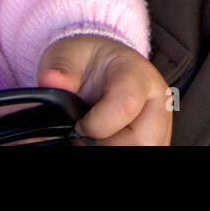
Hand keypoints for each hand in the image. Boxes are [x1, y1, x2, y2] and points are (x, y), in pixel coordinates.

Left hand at [37, 34, 171, 144]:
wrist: (100, 68)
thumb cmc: (86, 62)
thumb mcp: (69, 55)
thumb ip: (62, 69)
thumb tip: (49, 81)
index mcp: (138, 74)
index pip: (125, 104)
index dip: (96, 123)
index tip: (77, 125)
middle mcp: (156, 104)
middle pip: (141, 141)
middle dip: (104, 145)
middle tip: (82, 136)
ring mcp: (160, 129)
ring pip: (141, 152)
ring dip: (108, 150)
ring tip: (88, 139)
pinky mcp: (155, 145)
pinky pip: (138, 155)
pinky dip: (112, 151)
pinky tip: (97, 143)